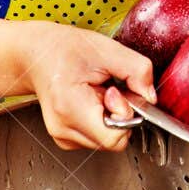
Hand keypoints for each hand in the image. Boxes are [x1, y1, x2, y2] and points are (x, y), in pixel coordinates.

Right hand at [19, 22, 156, 151]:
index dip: (125, 114)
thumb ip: (137, 71)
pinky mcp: (65, 138)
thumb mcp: (108, 49)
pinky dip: (100, 120)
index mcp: (71, 108)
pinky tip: (89, 100)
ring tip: (95, 92)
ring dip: (110, 116)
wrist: (37, 55)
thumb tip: (151, 98)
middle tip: (106, 88)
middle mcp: (63, 129)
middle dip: (119, 114)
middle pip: (112, 140)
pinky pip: (96, 137)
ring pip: (106, 140)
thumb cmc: (66, 49)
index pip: (114, 138)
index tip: (115, 91)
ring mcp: (62, 137)